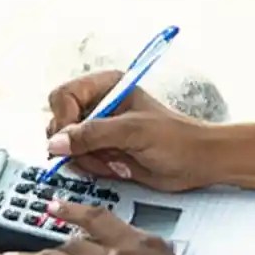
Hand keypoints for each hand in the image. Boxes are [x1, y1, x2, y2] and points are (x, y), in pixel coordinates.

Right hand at [46, 70, 220, 191]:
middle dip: (76, 144)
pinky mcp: (101, 151)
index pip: (63, 96)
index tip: (71, 139)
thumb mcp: (133, 131)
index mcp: (105, 86)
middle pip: (59, 122)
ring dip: (88, 159)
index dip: (63, 119)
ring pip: (66, 146)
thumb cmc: (176, 139)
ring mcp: (97, 130)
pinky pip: (79, 161)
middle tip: (100, 152)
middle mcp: (98, 105)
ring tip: (116, 160)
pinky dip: (94, 168)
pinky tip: (118, 166)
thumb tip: (56, 142)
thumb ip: (92, 134)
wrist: (198, 163)